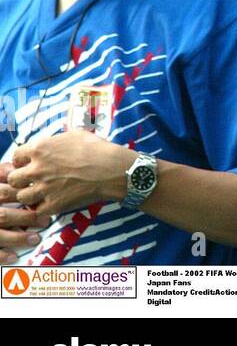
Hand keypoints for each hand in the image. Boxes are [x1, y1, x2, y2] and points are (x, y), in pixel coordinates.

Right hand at [0, 163, 51, 264]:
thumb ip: (1, 172)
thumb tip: (19, 167)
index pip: (4, 192)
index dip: (24, 196)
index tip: (43, 200)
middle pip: (3, 214)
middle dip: (26, 217)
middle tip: (46, 220)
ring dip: (17, 237)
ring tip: (35, 239)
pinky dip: (1, 255)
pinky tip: (13, 256)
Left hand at [8, 132, 134, 216]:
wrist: (113, 169)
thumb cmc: (97, 149)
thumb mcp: (75, 135)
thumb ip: (55, 141)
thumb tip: (50, 143)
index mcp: (40, 149)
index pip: (16, 156)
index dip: (21, 161)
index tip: (28, 164)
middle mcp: (37, 169)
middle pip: (14, 179)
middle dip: (21, 179)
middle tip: (33, 180)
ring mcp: (43, 188)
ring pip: (21, 197)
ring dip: (30, 195)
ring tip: (41, 193)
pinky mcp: (53, 204)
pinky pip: (37, 210)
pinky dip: (43, 208)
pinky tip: (52, 202)